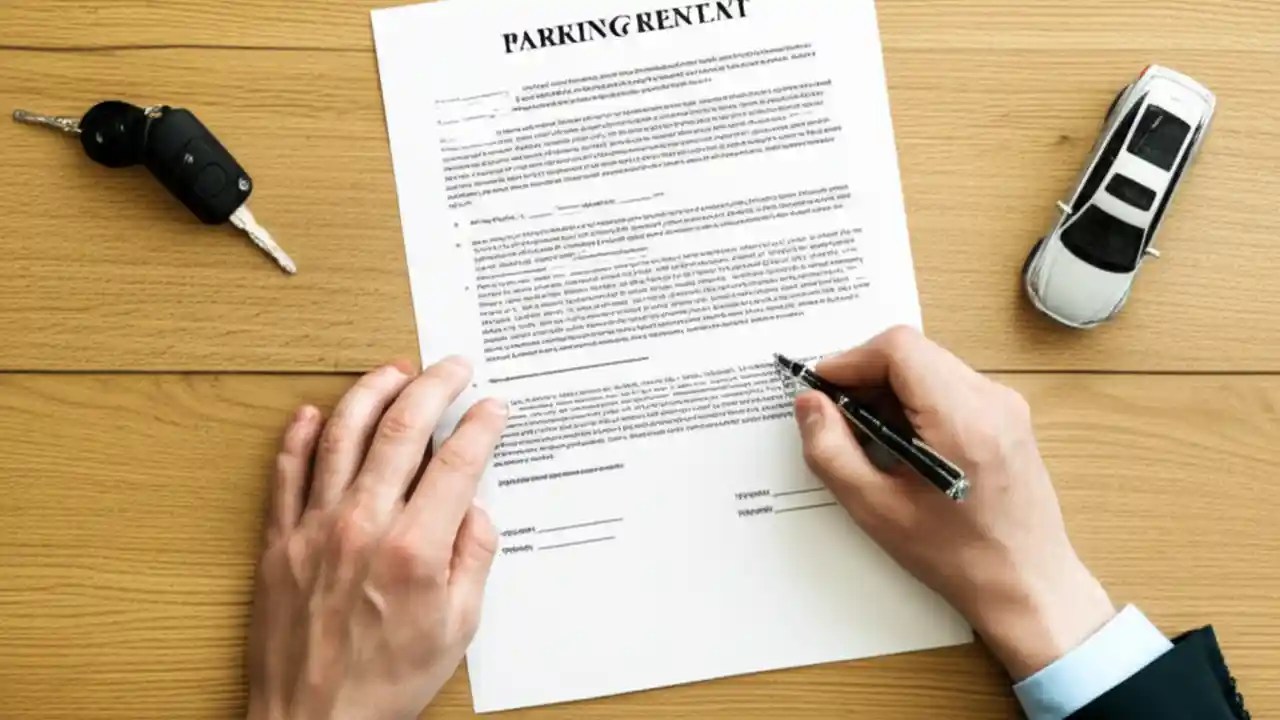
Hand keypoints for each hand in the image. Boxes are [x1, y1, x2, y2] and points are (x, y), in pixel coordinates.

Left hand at [246, 358, 507, 719]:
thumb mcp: (458, 629)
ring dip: (371, 392)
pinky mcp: (280, 541)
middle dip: (434, 387)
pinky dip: (299, 436)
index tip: (493, 408)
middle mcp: (363, 526)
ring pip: (341, 434)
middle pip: (401, 429)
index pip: (456, 463)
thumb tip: (475, 510)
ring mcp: (315, 528)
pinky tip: (314, 412)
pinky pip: (286, 473)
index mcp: (414, 549)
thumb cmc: (385, 683)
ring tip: (394, 371)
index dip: (481, 425)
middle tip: (452, 368)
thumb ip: (473, 560)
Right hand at [794, 327, 1114, 679]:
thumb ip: (831, 451)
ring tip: (868, 437)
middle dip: (866, 376)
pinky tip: (902, 443)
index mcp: (962, 419)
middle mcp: (991, 400)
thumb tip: (809, 404)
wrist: (1028, 585)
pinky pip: (950, 385)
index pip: (899, 349)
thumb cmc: (957, 557)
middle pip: (913, 353)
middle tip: (837, 417)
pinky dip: (916, 401)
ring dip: (890, 389)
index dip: (850, 360)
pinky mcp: (1009, 416)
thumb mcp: (877, 510)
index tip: (821, 389)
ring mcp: (1006, 405)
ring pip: (930, 366)